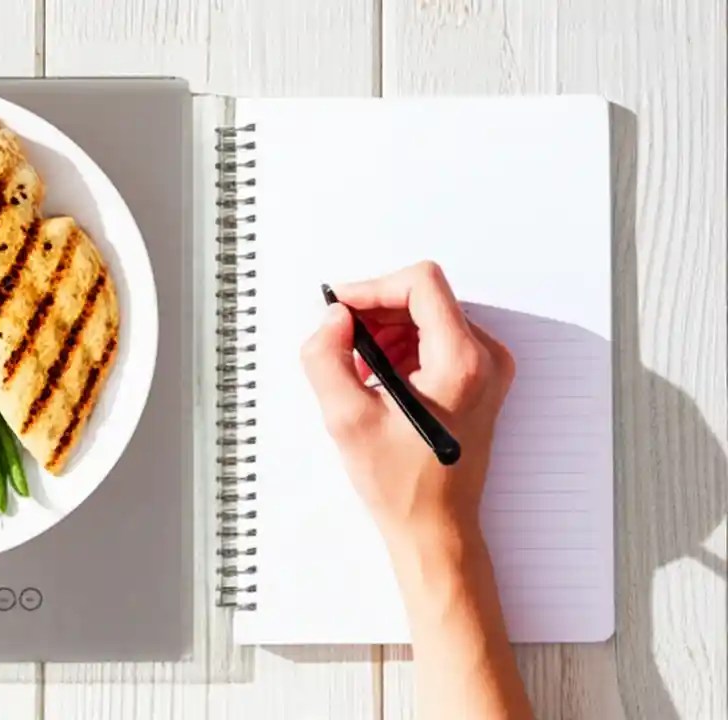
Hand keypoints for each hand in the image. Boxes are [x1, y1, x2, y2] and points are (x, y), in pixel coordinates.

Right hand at [300, 261, 515, 540]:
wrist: (436, 528)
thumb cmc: (402, 485)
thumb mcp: (346, 419)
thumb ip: (327, 357)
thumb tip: (333, 319)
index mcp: (460, 362)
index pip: (420, 284)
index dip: (372, 289)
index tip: (340, 309)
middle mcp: (485, 358)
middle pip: (423, 298)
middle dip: (375, 315)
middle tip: (340, 345)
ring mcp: (487, 369)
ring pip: (428, 317)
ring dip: (385, 334)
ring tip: (358, 374)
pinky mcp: (480, 381)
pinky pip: (436, 340)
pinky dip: (402, 349)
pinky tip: (379, 383)